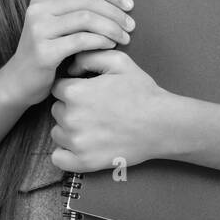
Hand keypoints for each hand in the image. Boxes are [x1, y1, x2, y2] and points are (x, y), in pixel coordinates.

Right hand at [2, 0, 134, 107]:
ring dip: (111, 27)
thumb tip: (116, 1)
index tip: (129, 4)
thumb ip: (77, 8)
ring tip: (124, 37)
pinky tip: (110, 45)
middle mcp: (38, 8)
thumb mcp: (57, 23)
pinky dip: (100, 41)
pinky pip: (81, 40)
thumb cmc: (46, 50)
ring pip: (86, 18)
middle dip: (114, 12)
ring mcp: (39, 28)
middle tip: (131, 24)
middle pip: (87, 0)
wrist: (20, 80)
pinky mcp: (44, 50)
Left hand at [48, 50, 170, 173]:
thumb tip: (71, 68)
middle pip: (57, 110)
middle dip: (71, 108)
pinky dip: (66, 153)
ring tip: (94, 127)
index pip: (58, 88)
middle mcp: (71, 117)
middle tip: (95, 110)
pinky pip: (59, 158)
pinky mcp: (84, 162)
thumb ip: (89, 57)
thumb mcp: (119, 62)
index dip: (73, 88)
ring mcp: (76, 142)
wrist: (162, 124)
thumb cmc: (142, 93)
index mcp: (75, 92)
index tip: (88, 93)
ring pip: (58, 132)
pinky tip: (82, 146)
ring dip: (69, 130)